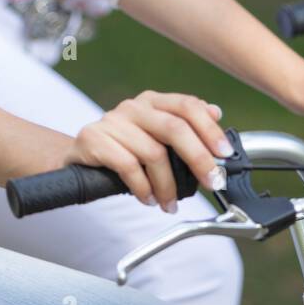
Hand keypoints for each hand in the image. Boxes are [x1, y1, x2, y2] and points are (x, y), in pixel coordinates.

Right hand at [61, 90, 232, 211]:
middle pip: (174, 128)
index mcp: (152, 101)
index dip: (210, 130)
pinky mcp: (93, 139)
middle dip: (198, 159)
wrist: (78, 159)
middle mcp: (133, 107)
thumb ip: (184, 125)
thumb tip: (215, 113)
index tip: (225, 155)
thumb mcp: (156, 136)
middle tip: (211, 182)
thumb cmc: (123, 150)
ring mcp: (112, 121)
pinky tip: (147, 198)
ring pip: (153, 153)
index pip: (187, 106)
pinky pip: (128, 166)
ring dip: (167, 186)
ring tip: (169, 203)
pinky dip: (143, 187)